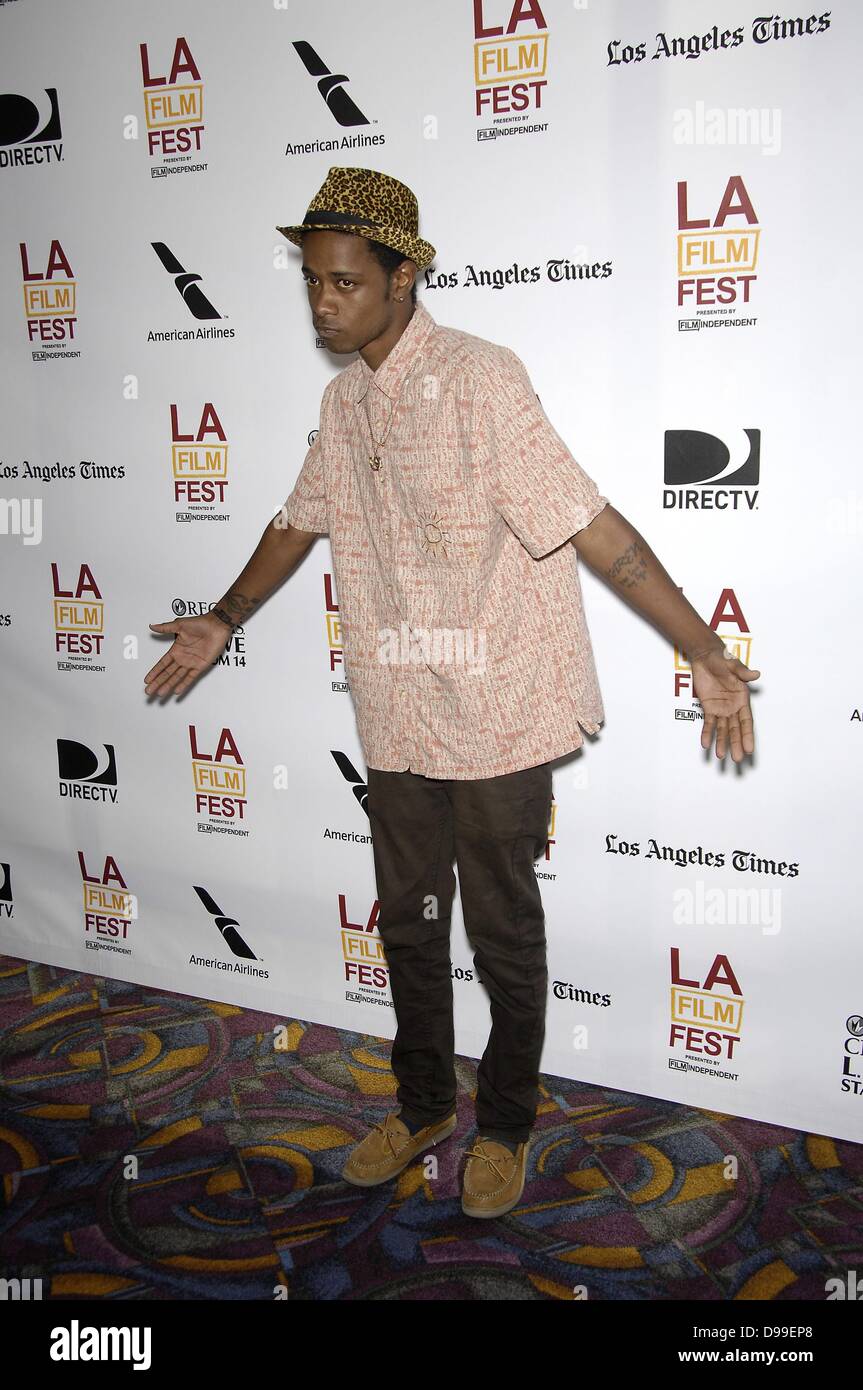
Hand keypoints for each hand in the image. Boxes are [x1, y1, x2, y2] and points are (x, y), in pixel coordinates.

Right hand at [144, 614, 231, 699]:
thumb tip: (152, 627)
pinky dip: (184, 684)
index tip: (147, 680)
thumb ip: (165, 628)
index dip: (154, 672)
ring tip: (160, 693)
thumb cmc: (200, 623)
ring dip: (168, 685)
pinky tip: (177, 691)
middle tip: (148, 691)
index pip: (162, 664)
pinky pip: (191, 677)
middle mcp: (182, 658)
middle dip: (157, 682)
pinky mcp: (201, 666)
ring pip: (177, 677)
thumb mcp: (179, 624)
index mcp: (176, 649)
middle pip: (167, 673)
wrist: (216, 626)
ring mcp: (191, 663)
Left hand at [690, 645, 759, 761]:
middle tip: (736, 759)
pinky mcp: (708, 707)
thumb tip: (756, 674)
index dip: (748, 736)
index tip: (749, 749)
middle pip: (735, 729)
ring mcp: (721, 709)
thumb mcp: (733, 665)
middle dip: (736, 744)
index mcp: (742, 699)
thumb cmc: (722, 660)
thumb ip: (743, 672)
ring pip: (723, 729)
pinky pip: (708, 723)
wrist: (706, 657)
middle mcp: (733, 707)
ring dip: (722, 742)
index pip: (746, 722)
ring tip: (721, 756)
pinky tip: (705, 744)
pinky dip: (707, 733)